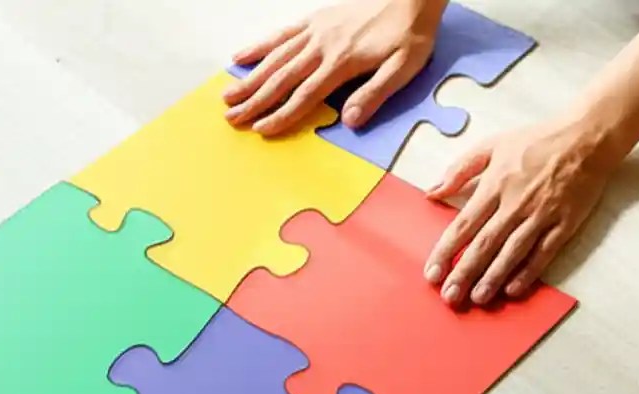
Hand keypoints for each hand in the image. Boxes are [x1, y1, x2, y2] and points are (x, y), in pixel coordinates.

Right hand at [223, 0, 444, 135]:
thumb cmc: (410, 34)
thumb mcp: (403, 68)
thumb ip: (375, 93)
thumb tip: (349, 121)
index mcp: (342, 62)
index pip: (305, 95)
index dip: (282, 115)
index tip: (261, 130)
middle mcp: (322, 46)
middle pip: (282, 78)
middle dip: (255, 100)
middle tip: (231, 118)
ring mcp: (315, 30)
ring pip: (275, 57)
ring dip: (250, 77)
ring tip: (228, 95)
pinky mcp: (315, 19)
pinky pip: (282, 34)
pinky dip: (260, 46)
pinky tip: (240, 56)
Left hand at [424, 118, 618, 305]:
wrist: (587, 137)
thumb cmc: (537, 140)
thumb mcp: (492, 145)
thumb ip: (459, 170)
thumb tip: (431, 193)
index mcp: (494, 185)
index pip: (463, 225)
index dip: (445, 252)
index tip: (432, 273)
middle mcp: (515, 203)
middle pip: (484, 244)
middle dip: (464, 273)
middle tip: (449, 296)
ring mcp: (541, 215)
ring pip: (512, 252)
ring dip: (493, 277)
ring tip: (477, 299)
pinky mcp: (564, 224)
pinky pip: (543, 253)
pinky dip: (528, 272)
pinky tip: (513, 289)